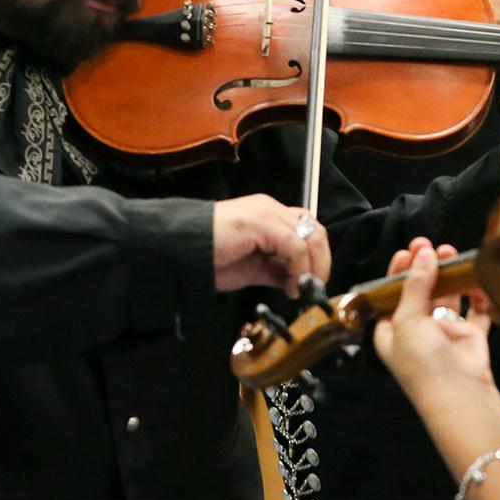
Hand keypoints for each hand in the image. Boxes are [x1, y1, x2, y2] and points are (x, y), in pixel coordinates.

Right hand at [212, 194, 331, 297]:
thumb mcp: (252, 268)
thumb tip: (299, 282)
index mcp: (269, 216)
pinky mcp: (262, 222)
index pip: (307, 230)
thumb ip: (277, 270)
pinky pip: (295, 245)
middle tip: (315, 287)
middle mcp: (271, 210)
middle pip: (315, 230)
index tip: (313, 283)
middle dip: (321, 261)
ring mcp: (267, 213)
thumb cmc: (209, 259)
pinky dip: (300, 268)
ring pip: (311, 235)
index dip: (316, 257)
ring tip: (302, 289)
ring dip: (313, 267)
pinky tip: (291, 286)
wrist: (179, 250)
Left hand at [372, 238, 493, 401]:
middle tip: (428, 244)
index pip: (390, 295)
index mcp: (392, 331)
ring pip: (448, 296)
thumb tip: (423, 252)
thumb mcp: (407, 320)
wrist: (459, 394)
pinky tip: (476, 281)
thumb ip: (415, 285)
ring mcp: (445, 332)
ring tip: (451, 252)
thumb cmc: (421, 360)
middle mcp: (417, 330)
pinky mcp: (471, 334)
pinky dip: (478, 294)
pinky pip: (476, 309)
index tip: (406, 251)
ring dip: (449, 275)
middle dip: (424, 267)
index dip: (397, 272)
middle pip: (420, 291)